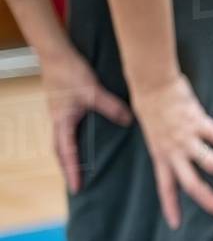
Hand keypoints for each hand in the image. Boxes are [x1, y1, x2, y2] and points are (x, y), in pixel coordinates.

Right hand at [40, 49, 132, 193]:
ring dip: (69, 155)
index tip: (77, 186)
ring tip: (79, 168)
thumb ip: (111, 107)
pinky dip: (72, 140)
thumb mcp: (93, 91)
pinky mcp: (63, 107)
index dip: (72, 170)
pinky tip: (83, 141)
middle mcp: (58, 120)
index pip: (67, 152)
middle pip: (60, 150)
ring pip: (62, 140)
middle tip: (76, 183)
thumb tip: (128, 121)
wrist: (55, 54)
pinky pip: (67, 130)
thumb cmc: (70, 72)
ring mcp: (59, 114)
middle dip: (67, 168)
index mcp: (62, 121)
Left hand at [130, 74, 212, 228]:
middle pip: (192, 184)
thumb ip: (168, 146)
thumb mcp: (154, 132)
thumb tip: (183, 157)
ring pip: (211, 162)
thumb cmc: (151, 104)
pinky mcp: (198, 122)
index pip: (165, 187)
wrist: (152, 82)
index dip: (170, 206)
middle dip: (208, 200)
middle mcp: (173, 151)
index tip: (175, 224)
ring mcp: (186, 138)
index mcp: (160, 155)